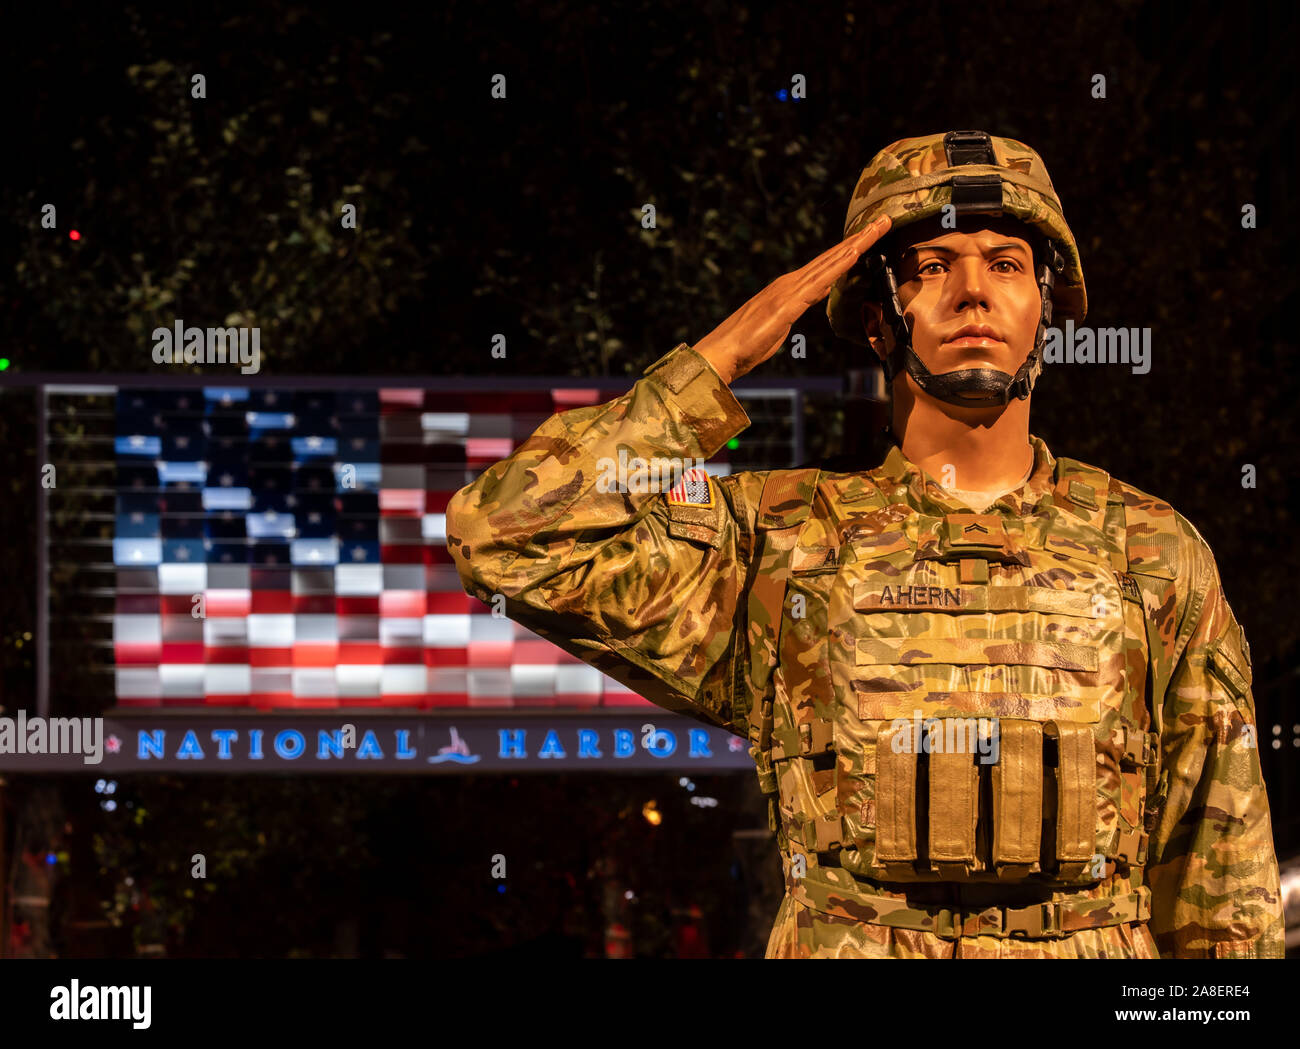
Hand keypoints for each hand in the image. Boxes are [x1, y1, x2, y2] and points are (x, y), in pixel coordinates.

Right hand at [692, 215, 891, 383]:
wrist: (719, 353)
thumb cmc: (743, 347)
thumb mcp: (776, 328)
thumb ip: (792, 312)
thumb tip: (804, 304)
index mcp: (787, 290)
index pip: (825, 267)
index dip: (849, 251)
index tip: (869, 237)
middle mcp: (789, 284)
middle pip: (831, 258)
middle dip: (859, 239)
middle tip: (884, 221)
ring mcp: (787, 291)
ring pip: (829, 264)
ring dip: (855, 245)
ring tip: (878, 229)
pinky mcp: (786, 305)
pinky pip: (818, 282)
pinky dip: (837, 266)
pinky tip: (853, 255)